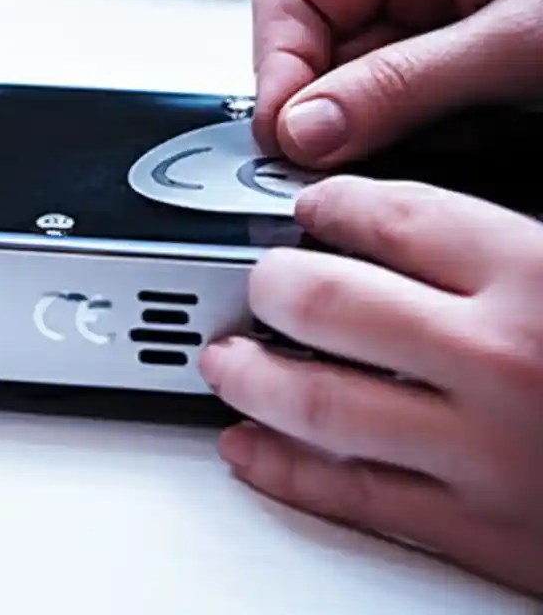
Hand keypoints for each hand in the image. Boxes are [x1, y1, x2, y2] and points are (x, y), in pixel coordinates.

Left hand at [199, 175, 542, 595]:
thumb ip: (530, 244)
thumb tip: (435, 226)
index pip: (396, 217)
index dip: (333, 205)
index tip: (311, 208)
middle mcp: (501, 358)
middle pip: (326, 299)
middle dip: (268, 284)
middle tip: (255, 282)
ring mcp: (480, 451)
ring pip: (314, 400)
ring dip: (248, 374)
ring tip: (224, 360)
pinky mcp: (476, 531)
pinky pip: (348, 493)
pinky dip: (281, 468)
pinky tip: (249, 447)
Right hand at [249, 0, 542, 167]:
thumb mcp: (519, 43)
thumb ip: (404, 85)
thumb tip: (301, 129)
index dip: (278, 71)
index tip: (289, 140)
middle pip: (318, 50)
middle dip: (326, 115)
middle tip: (341, 168)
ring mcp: (448, 24)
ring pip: (361, 91)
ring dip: (378, 135)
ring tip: (423, 157)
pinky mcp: (475, 68)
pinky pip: (411, 111)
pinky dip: (423, 143)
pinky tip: (458, 151)